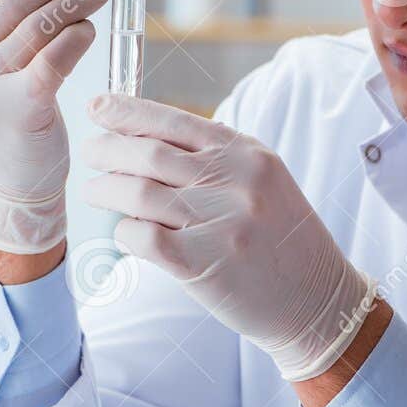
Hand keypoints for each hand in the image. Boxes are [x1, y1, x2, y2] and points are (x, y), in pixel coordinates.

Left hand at [81, 94, 375, 380]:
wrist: (318, 299)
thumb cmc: (282, 240)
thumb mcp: (262, 181)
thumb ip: (216, 159)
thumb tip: (147, 137)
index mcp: (247, 154)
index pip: (175, 121)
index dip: (128, 111)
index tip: (99, 107)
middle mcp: (235, 181)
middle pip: (148, 153)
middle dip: (107, 148)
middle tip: (89, 152)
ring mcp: (220, 222)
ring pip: (138, 191)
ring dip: (105, 188)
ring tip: (95, 190)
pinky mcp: (203, 263)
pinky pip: (142, 236)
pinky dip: (123, 231)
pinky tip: (124, 232)